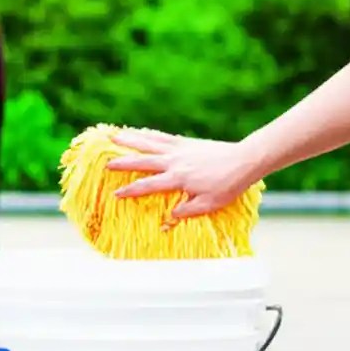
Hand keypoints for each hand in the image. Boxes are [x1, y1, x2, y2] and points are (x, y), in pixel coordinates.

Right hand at [105, 129, 259, 219]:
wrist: (244, 160)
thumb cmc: (228, 185)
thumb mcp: (209, 204)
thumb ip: (186, 210)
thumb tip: (168, 218)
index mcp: (177, 179)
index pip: (148, 185)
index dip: (130, 190)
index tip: (115, 194)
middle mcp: (174, 162)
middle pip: (142, 161)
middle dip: (122, 162)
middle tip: (105, 162)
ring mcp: (179, 150)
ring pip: (149, 144)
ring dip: (130, 140)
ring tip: (113, 136)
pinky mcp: (186, 143)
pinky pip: (163, 137)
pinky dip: (149, 134)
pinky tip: (140, 132)